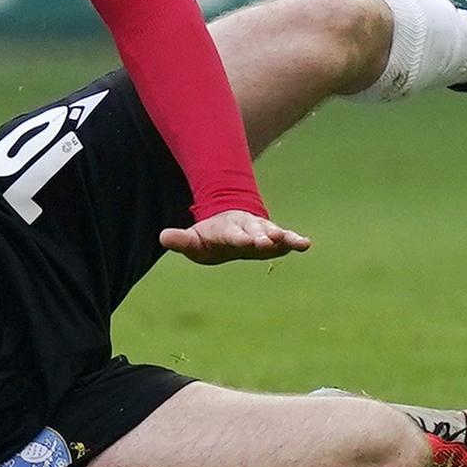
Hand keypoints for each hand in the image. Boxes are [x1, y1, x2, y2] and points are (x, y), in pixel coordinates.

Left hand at [159, 210, 311, 264]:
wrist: (226, 222)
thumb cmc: (210, 237)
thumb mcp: (192, 240)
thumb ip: (180, 240)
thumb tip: (161, 237)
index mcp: (227, 230)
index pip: (234, 235)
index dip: (241, 238)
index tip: (250, 241)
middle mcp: (247, 228)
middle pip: (257, 232)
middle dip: (264, 237)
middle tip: (271, 241)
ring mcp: (261, 231)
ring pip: (274, 233)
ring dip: (285, 237)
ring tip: (301, 243)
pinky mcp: (272, 237)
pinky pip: (285, 239)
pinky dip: (294, 241)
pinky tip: (306, 244)